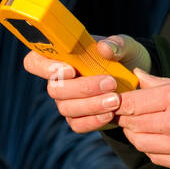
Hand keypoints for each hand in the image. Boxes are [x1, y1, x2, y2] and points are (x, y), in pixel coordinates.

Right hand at [22, 34, 148, 133]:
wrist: (134, 83)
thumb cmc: (123, 58)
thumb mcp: (126, 46)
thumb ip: (117, 44)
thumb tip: (104, 48)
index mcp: (61, 56)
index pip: (35, 61)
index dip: (46, 67)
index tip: (71, 69)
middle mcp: (59, 80)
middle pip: (55, 89)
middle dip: (83, 88)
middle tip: (110, 83)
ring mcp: (66, 101)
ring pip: (66, 108)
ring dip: (92, 105)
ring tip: (115, 100)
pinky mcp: (78, 118)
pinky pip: (77, 124)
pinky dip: (94, 121)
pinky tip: (110, 114)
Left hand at [115, 69, 169, 168]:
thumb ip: (161, 82)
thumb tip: (136, 76)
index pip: (132, 103)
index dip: (119, 102)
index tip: (115, 100)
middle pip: (132, 124)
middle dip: (123, 118)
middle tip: (123, 112)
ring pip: (140, 143)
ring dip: (134, 134)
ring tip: (138, 125)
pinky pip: (156, 157)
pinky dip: (150, 148)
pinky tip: (155, 139)